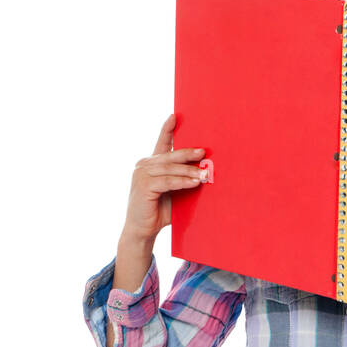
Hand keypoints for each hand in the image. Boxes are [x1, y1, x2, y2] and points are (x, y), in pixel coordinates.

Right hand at [122, 112, 207, 243]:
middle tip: (203, 153)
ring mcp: (142, 174)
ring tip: (205, 175)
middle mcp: (144, 165)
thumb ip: (181, 181)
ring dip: (189, 171)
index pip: (160, 143)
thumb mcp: (172, 193)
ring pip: (170, 169)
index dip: (167, 130)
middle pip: (169, 156)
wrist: (142, 230)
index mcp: (150, 164)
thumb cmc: (159, 212)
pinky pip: (167, 181)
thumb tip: (203, 174)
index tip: (175, 116)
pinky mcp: (144, 186)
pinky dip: (182, 182)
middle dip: (188, 154)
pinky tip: (194, 183)